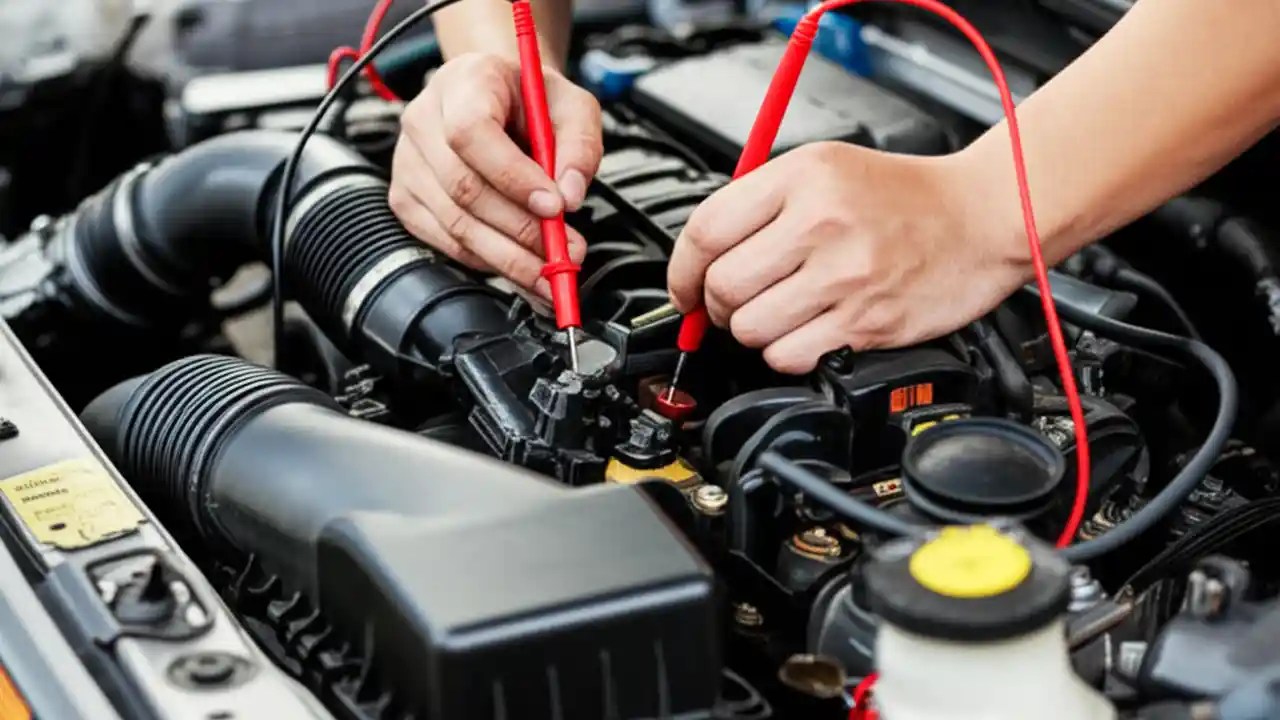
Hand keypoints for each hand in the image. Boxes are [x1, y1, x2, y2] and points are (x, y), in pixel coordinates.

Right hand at [390, 53, 602, 296]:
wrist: (497, 99)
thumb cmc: (530, 100)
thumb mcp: (573, 106)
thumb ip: (580, 146)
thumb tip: (570, 196)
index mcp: (464, 82)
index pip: (472, 133)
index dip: (513, 177)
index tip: (555, 206)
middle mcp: (425, 119)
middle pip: (463, 187)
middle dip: (520, 229)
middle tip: (563, 251)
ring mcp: (409, 161)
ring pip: (454, 222)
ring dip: (507, 255)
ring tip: (549, 268)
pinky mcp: (406, 198)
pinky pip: (445, 240)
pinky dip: (486, 259)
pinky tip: (518, 262)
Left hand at [667, 142, 1030, 373]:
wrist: (981, 218)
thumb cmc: (903, 196)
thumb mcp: (825, 167)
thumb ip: (761, 203)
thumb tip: (700, 258)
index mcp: (803, 177)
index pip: (707, 230)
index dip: (680, 270)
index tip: (684, 288)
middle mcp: (821, 223)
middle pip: (723, 286)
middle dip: (715, 306)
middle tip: (732, 304)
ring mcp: (845, 275)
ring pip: (751, 328)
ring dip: (751, 332)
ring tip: (774, 316)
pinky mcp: (865, 321)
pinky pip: (789, 355)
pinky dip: (785, 353)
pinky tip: (803, 333)